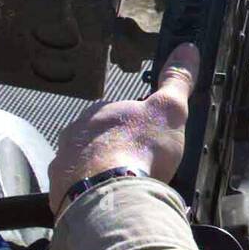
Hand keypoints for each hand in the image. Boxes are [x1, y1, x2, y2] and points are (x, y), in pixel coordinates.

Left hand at [48, 44, 200, 212]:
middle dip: (116, 149)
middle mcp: (75, 135)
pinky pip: (78, 191)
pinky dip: (94, 194)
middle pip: (98, 139)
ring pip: (86, 165)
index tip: (150, 139)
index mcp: (98, 112)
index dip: (136, 125)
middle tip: (141, 165)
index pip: (116, 113)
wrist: (112, 193)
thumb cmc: (140, 148)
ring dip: (103, 173)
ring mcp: (65, 165)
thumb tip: (188, 48)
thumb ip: (177, 81)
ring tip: (127, 187)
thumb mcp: (169, 110)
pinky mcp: (60, 193)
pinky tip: (111, 200)